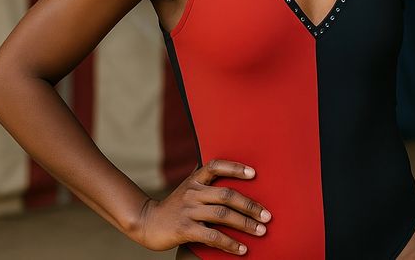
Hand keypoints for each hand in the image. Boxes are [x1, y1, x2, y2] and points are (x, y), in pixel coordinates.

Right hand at [132, 160, 271, 254]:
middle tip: (267, 215)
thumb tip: (226, 167)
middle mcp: (193, 192)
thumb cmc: (175, 205)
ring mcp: (188, 211)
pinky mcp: (185, 229)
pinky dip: (230, 243)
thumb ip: (205, 179)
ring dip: (245, 224)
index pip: (216, 166)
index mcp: (195, 180)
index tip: (254, 174)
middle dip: (250, 205)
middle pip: (226, 195)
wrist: (147, 222)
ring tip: (261, 231)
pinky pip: (212, 236)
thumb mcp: (188, 187)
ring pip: (223, 215)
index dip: (235, 168)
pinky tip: (241, 249)